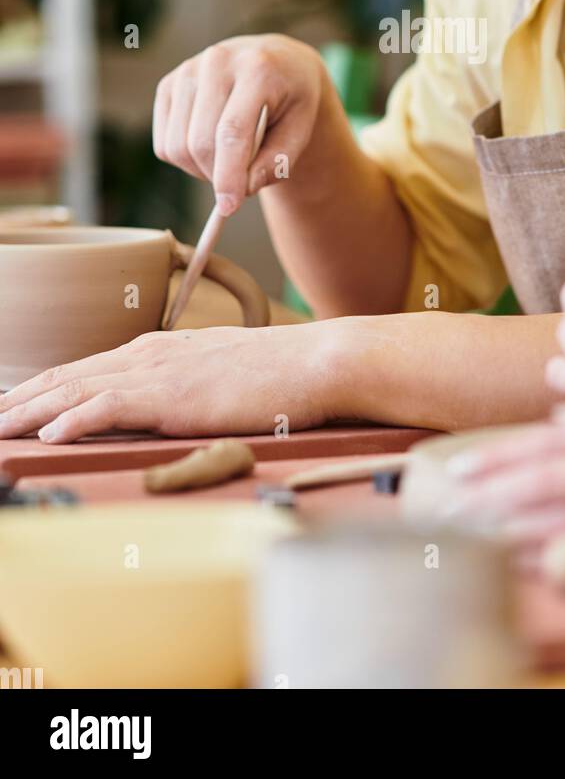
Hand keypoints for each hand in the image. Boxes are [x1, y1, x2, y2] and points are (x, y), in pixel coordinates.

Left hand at [0, 323, 338, 442]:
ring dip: (29, 412)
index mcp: (158, 351)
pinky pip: (110, 407)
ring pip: (77, 390)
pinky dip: (74, 420)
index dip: (41, 390)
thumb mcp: (218, 372)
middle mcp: (149, 356)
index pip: (84, 370)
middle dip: (20, 401)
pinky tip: (49, 434)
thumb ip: (181, 382)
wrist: (315, 361)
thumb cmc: (278, 373)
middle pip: (67, 377)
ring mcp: (159, 373)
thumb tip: (160, 402)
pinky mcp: (174, 395)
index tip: (11, 407)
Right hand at [153, 34, 327, 216]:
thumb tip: (243, 188)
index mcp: (257, 69)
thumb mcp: (302, 129)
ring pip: (177, 145)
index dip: (228, 174)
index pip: (232, 131)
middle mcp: (217, 62)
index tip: (229, 207)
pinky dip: (184, 159)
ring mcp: (188, 70)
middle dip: (218, 176)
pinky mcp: (168, 84)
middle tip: (241, 182)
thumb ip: (277, 162)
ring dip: (201, 169)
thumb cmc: (292, 99)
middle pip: (200, 142)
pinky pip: (164, 142)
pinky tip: (210, 147)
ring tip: (229, 161)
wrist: (277, 62)